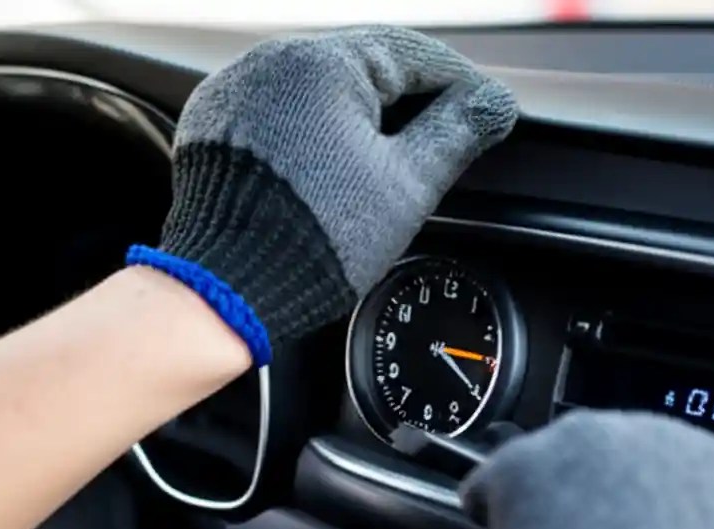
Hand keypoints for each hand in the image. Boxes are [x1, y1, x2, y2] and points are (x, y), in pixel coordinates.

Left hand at [154, 27, 517, 351]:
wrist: (226, 288)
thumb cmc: (316, 240)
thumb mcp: (407, 185)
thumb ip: (457, 134)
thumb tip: (494, 104)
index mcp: (322, 63)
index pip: (414, 54)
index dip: (461, 83)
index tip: (488, 108)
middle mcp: (272, 61)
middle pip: (366, 66)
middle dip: (411, 99)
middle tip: (451, 132)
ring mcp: (238, 91)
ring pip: (323, 88)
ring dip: (364, 114)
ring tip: (397, 156)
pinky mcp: (218, 123)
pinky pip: (283, 110)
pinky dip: (318, 129)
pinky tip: (339, 164)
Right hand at [459, 410, 713, 528]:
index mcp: (521, 469)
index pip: (500, 479)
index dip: (503, 515)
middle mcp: (594, 440)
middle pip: (581, 464)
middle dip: (582, 506)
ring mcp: (670, 445)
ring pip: (651, 466)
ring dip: (649, 505)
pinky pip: (712, 484)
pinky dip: (708, 516)